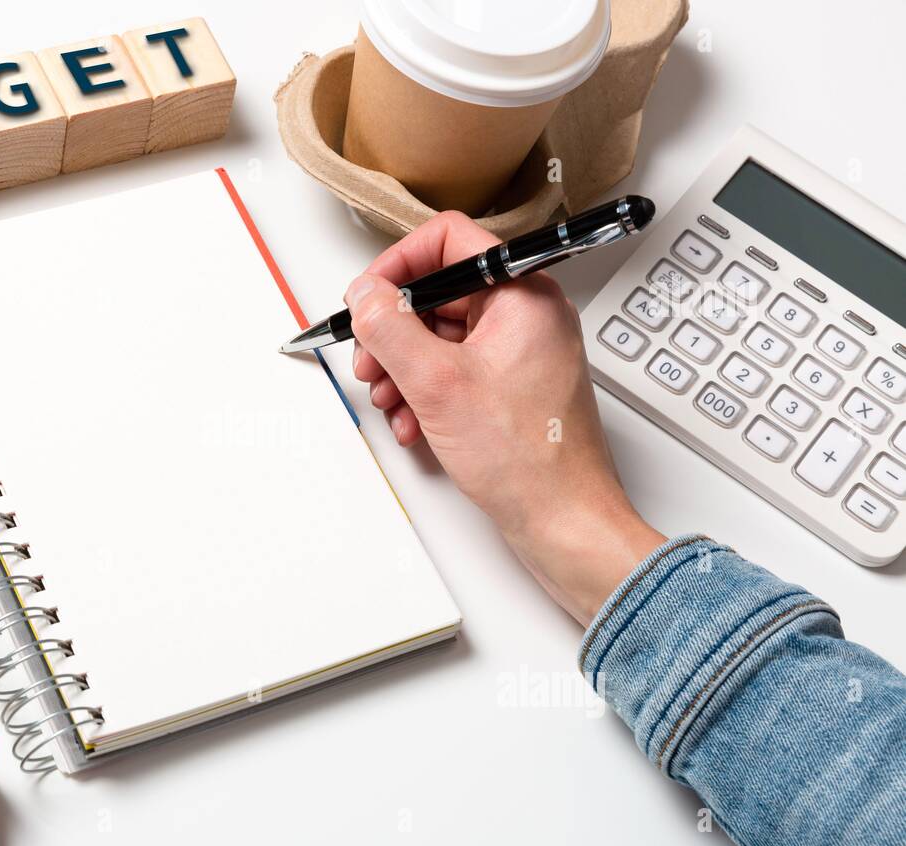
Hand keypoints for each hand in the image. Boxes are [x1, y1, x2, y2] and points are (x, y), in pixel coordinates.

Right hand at [348, 211, 664, 623]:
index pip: (449, 241)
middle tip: (371, 362)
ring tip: (390, 400)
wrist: (564, 521)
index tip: (368, 298)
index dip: (398, 265)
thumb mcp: (436, 384)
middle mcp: (526, 316)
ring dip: (403, 368)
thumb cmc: (529, 459)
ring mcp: (520, 353)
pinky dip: (425, 393)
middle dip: (394, 332)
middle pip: (439, 294)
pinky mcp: (511, 388)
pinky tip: (414, 424)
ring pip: (441, 337)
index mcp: (523, 295)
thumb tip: (365, 295)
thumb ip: (391, 329)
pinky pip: (454, 372)